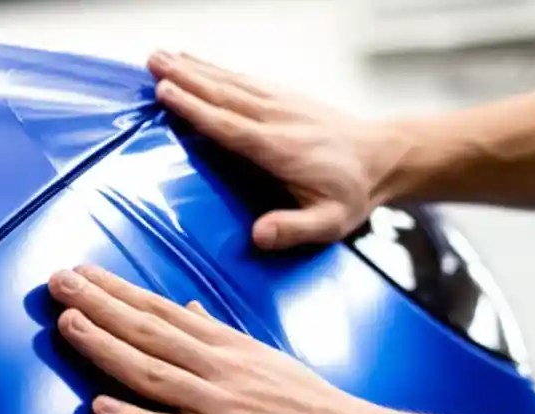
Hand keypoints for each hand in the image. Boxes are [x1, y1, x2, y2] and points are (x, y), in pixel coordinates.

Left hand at [48, 265, 421, 413]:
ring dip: (106, 348)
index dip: (117, 290)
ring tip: (66, 325)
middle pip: (150, 331)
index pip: (163, 309)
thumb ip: (223, 337)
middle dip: (99, 304)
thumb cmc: (320, 411)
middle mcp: (223, 369)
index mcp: (231, 347)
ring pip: (153, 372)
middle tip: (56, 280)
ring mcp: (225, 407)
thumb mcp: (270, 361)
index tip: (80, 271)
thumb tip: (189, 308)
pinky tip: (99, 408)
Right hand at [147, 51, 412, 248]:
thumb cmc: (351, 193)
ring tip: (162, 56)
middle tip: (152, 62)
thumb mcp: (329, 223)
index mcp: (281, 149)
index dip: (196, 110)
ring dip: (194, 68)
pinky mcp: (284, 96)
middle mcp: (278, 119)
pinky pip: (243, 79)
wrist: (383, 157)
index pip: (231, 127)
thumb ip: (293, 229)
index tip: (166, 93)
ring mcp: (281, 103)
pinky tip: (196, 63)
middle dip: (185, 78)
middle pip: (223, 95)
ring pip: (230, 82)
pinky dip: (216, 69)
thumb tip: (258, 236)